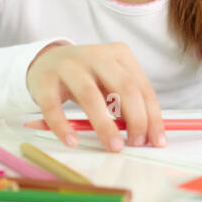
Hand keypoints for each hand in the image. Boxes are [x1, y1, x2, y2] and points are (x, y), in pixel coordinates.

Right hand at [26, 41, 165, 151]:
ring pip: (90, 96)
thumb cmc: (88, 77)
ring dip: (105, 125)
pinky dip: (63, 126)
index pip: (142, 87)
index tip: (157, 141)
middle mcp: (95, 55)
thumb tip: (148, 135)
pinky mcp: (44, 81)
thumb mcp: (111, 81)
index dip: (152, 116)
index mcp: (119, 54)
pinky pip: (54, 107)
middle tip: (136, 143)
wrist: (46, 61)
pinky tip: (72, 141)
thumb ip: (128, 102)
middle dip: (135, 119)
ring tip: (114, 147)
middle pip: (123, 87)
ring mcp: (68, 66)